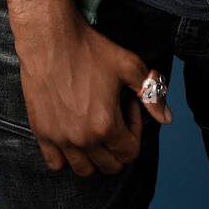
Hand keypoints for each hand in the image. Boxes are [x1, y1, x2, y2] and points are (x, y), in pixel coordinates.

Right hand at [16, 14, 172, 175]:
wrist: (50, 38)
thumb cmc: (90, 49)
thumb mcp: (129, 65)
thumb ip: (151, 94)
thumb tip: (167, 118)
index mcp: (106, 125)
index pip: (130, 153)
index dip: (135, 131)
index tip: (127, 106)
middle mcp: (83, 138)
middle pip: (109, 166)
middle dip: (118, 146)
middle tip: (114, 118)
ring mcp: (60, 138)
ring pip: (84, 170)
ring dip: (95, 156)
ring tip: (95, 130)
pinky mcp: (41, 132)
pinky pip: (56, 163)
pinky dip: (67, 157)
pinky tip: (73, 134)